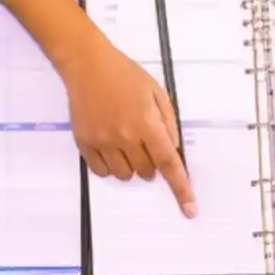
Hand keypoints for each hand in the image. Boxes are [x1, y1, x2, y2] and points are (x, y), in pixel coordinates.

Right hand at [56, 36, 196, 218]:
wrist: (88, 66)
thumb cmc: (125, 75)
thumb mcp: (157, 92)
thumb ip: (168, 123)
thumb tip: (172, 151)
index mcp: (147, 123)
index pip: (168, 163)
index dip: (181, 188)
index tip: (189, 209)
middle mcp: (125, 136)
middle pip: (147, 172)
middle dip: (152, 163)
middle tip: (144, 141)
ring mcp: (103, 141)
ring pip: (125, 175)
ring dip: (131, 166)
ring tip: (125, 142)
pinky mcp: (85, 143)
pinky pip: (101, 172)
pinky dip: (110, 166)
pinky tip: (110, 147)